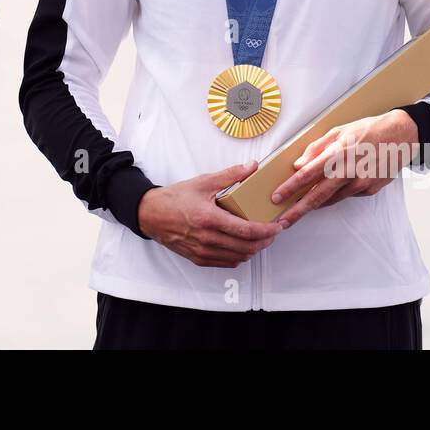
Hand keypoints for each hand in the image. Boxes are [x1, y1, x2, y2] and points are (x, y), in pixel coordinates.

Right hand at [136, 162, 283, 267]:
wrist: (151, 215)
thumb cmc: (175, 198)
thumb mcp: (203, 182)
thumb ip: (230, 175)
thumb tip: (252, 166)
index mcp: (209, 218)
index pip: (246, 230)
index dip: (267, 230)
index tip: (278, 226)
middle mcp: (207, 238)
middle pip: (246, 246)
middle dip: (266, 240)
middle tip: (273, 231)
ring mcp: (202, 251)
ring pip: (239, 257)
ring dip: (254, 249)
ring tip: (261, 238)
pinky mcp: (199, 258)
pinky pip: (227, 262)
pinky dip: (240, 255)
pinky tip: (243, 245)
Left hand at [270, 110, 419, 227]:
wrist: (401, 136)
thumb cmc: (368, 130)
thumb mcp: (339, 131)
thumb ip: (317, 148)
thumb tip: (299, 164)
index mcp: (338, 154)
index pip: (308, 174)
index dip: (291, 187)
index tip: (277, 197)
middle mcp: (349, 172)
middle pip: (318, 196)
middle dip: (298, 211)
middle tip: (282, 222)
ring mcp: (361, 184)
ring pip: (331, 199)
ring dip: (314, 206)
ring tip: (298, 211)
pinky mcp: (370, 190)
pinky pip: (346, 195)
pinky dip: (336, 194)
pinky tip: (333, 189)